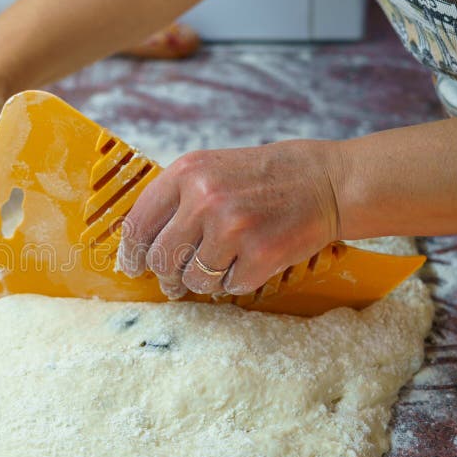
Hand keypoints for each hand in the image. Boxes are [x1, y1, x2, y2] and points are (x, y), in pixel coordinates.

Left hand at [117, 140, 342, 297]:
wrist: (326, 181)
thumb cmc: (263, 178)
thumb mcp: (209, 169)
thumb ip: (173, 201)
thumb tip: (138, 245)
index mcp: (186, 173)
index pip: (138, 224)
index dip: (131, 253)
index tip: (132, 266)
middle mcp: (205, 198)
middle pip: (161, 259)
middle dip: (166, 275)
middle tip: (174, 279)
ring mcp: (233, 228)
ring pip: (192, 280)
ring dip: (202, 280)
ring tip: (221, 262)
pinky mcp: (260, 255)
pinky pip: (227, 287)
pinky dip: (235, 281)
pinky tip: (249, 260)